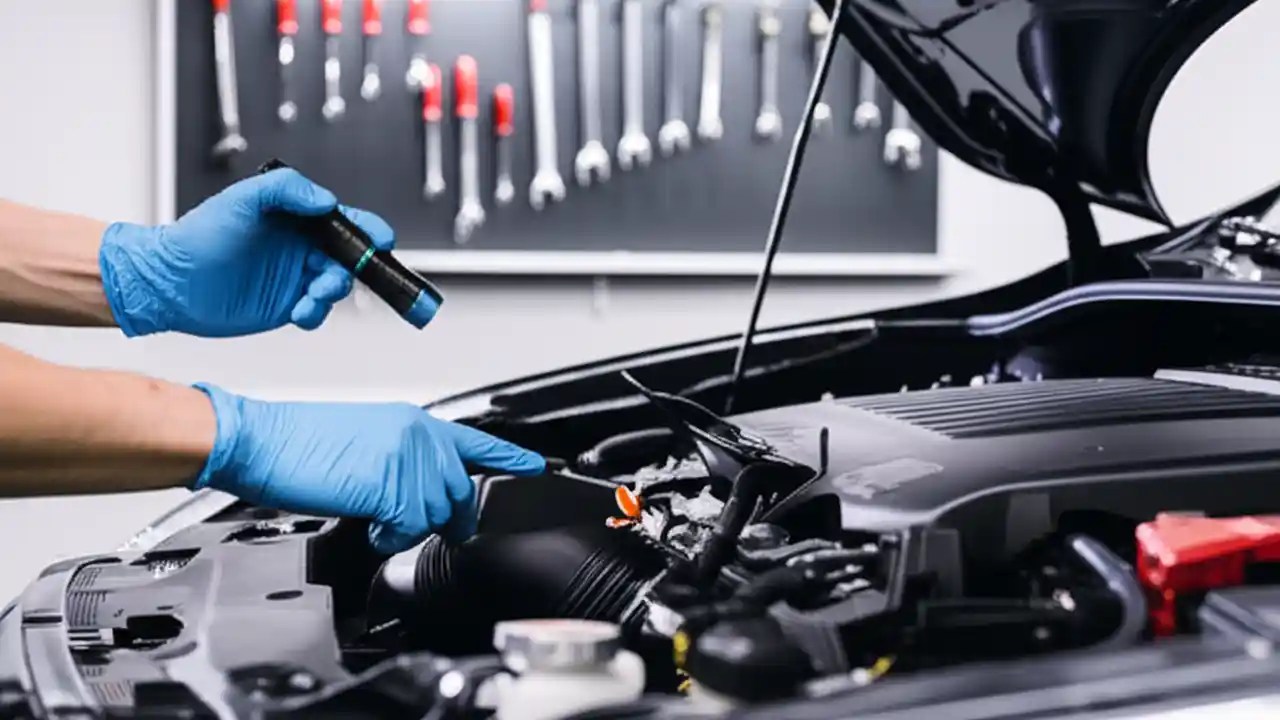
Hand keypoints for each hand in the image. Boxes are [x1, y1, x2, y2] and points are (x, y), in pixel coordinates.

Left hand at [99, 168, 391, 336]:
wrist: (171, 282)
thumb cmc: (198, 236)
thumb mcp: (242, 199)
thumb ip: (287, 190)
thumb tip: (326, 200)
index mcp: (298, 218)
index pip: (346, 220)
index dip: (368, 230)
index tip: (379, 240)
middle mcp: (301, 247)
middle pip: (350, 257)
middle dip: (353, 269)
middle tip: (335, 275)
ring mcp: (296, 277)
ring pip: (336, 286)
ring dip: (331, 293)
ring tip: (310, 297)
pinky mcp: (287, 305)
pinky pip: (317, 311)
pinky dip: (315, 314)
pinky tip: (298, 311)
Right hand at [194, 384, 545, 552]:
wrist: (258, 439)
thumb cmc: (296, 443)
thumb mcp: (363, 440)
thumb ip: (402, 460)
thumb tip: (417, 496)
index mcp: (412, 421)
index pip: (474, 440)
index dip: (508, 457)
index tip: (534, 466)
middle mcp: (418, 436)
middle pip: (457, 492)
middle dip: (442, 518)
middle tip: (407, 524)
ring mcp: (408, 459)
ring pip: (435, 515)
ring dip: (406, 528)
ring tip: (371, 516)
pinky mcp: (391, 486)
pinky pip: (409, 529)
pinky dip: (388, 537)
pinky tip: (368, 524)